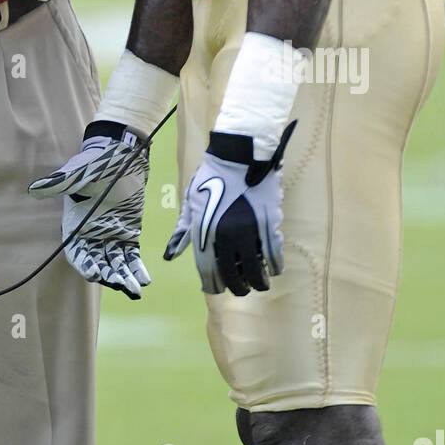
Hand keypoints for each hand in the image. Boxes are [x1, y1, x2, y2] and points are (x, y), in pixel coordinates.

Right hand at [29, 123, 151, 299]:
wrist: (121, 155)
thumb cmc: (95, 162)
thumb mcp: (77, 172)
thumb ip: (59, 183)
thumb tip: (34, 189)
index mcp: (75, 224)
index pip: (77, 252)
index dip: (84, 264)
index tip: (94, 273)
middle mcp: (91, 235)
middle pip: (98, 262)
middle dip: (108, 275)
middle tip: (119, 283)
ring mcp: (111, 236)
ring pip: (115, 263)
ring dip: (123, 277)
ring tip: (135, 288)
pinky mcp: (128, 233)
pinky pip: (131, 256)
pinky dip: (136, 268)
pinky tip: (143, 278)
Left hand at [164, 120, 296, 295]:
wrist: (239, 154)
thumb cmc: (212, 176)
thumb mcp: (192, 201)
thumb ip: (183, 230)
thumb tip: (170, 255)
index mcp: (204, 230)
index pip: (207, 270)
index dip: (212, 285)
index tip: (216, 290)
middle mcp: (225, 235)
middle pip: (232, 274)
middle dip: (237, 287)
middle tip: (241, 290)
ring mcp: (248, 230)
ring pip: (255, 269)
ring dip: (258, 282)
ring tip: (259, 284)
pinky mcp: (268, 224)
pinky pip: (273, 254)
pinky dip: (275, 265)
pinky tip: (274, 270)